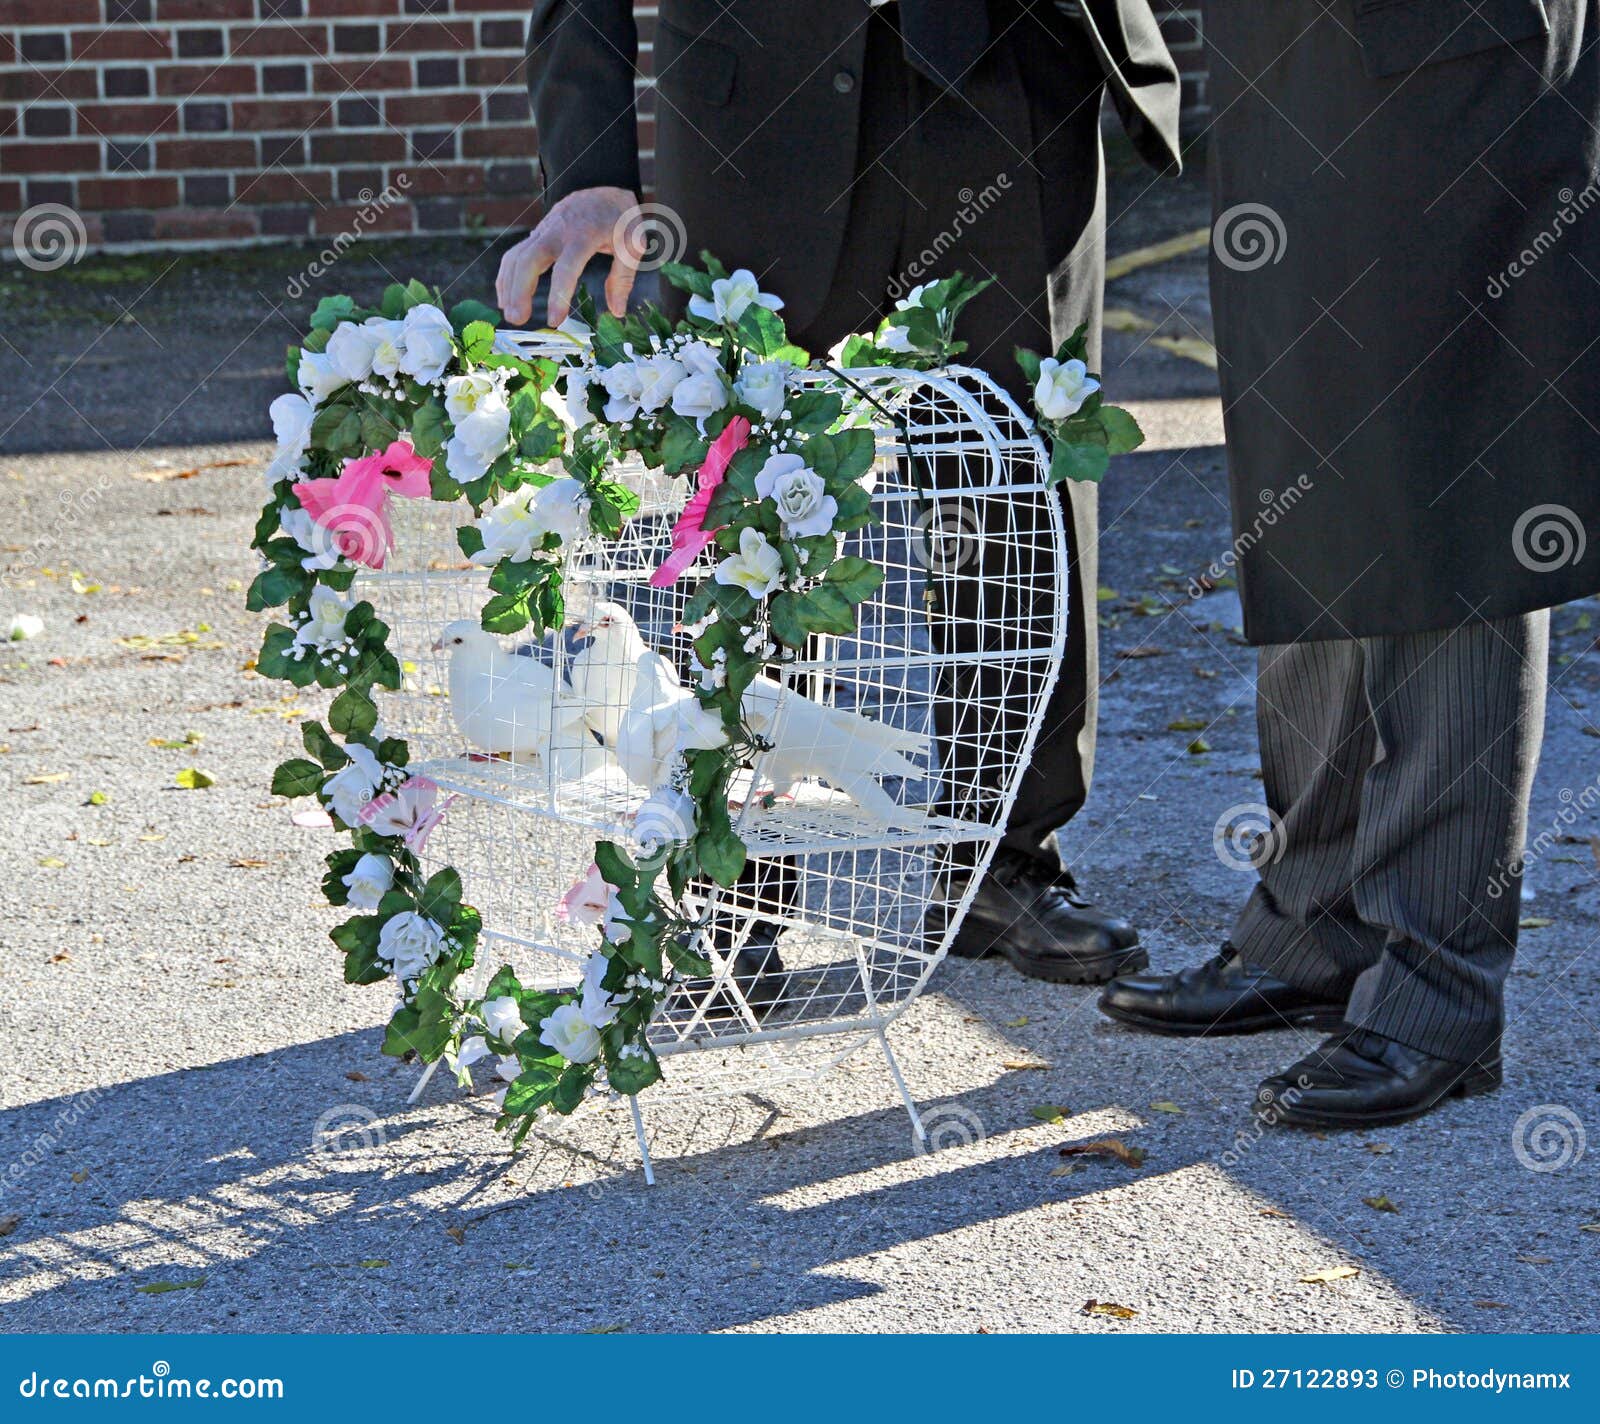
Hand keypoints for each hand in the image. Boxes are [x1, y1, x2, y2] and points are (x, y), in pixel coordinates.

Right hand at [495, 186, 644, 327]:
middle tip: (519, 320)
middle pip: (528, 260)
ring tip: (512, 315)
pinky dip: (506, 276)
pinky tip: (507, 299)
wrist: (604, 189)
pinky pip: (514, 254)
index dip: (558, 295)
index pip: (566, 268)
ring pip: (516, 257)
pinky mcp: (537, 235)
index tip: (554, 321)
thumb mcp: (632, 245)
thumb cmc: (619, 218)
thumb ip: (623, 278)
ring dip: (509, 286)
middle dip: (519, 290)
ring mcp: (543, 231)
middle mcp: (557, 232)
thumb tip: (617, 311)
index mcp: (583, 235)